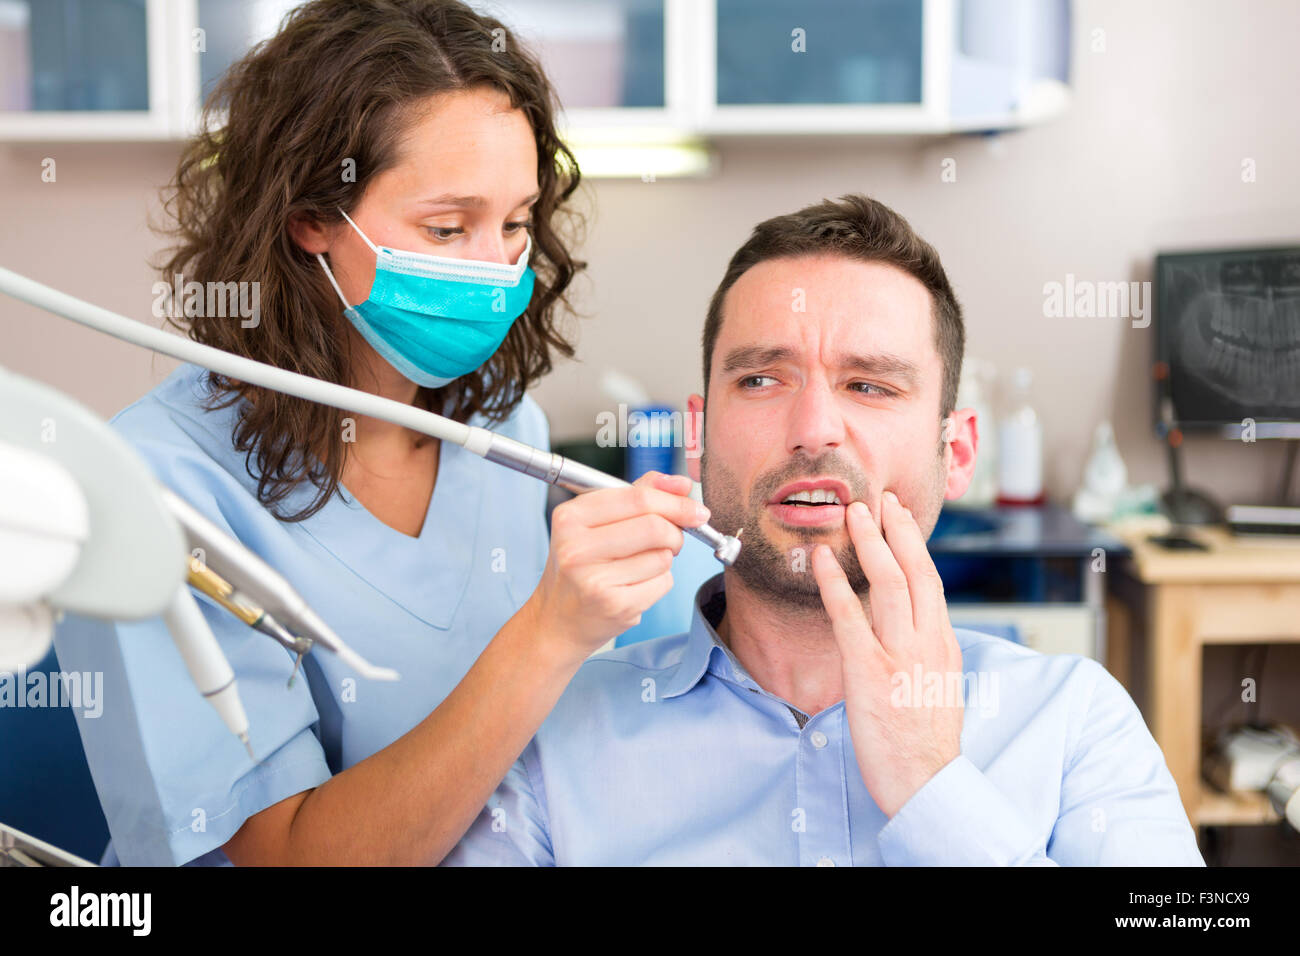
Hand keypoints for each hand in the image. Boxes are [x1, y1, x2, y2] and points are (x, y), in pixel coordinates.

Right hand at [525, 471, 708, 661]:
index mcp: (570, 517)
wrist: (559, 620)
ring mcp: (594, 580)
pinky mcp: (614, 606)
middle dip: (676, 532)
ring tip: (639, 566)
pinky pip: (662, 583)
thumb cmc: (582, 564)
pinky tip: (636, 586)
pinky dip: (659, 582)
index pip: (637, 498)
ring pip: (662, 557)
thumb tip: (681, 484)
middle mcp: (576, 547)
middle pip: (654, 527)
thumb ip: (637, 495)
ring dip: (664, 559)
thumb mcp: (596, 522)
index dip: (675, 501)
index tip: (696, 510)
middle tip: (675, 540)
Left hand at [810, 490, 963, 817]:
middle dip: (895, 529)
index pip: (930, 582)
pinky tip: (822, 560)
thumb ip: (925, 657)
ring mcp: (900, 655)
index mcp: (944, 646)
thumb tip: (912, 634)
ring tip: (852, 512)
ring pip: (890, 582)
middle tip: (877, 499)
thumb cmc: (925, 746)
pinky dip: (836, 583)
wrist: (926, 784)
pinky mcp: (869, 671)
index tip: (898, 518)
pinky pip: (850, 616)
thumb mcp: (938, 690)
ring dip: (869, 542)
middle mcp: (928, 642)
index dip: (912, 545)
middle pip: (915, 570)